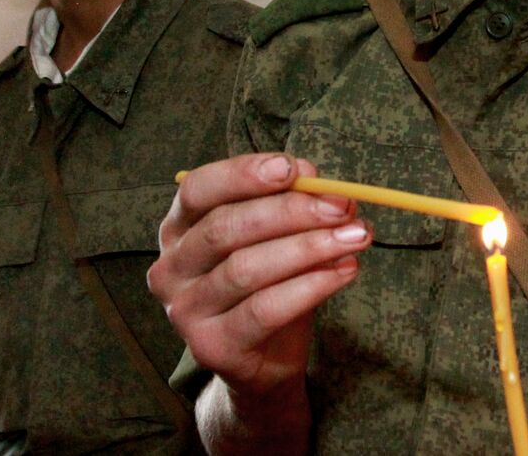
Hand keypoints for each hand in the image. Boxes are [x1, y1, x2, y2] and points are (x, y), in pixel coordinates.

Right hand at [148, 154, 372, 398]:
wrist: (266, 358)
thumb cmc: (270, 282)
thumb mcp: (279, 235)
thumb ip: (292, 204)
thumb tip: (317, 181)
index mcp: (179, 227)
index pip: (197, 189)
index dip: (242, 174)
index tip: (292, 168)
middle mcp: (171, 267)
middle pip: (225, 227)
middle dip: (290, 212)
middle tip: (342, 207)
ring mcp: (185, 311)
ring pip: (246, 268)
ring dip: (309, 247)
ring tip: (355, 237)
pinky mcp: (211, 347)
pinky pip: (264, 310)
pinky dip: (311, 286)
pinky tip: (345, 271)